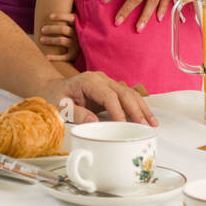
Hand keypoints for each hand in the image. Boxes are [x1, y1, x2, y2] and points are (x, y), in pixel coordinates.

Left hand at [38, 11, 79, 62]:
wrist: (89, 48)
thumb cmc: (77, 32)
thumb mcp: (77, 23)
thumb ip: (68, 17)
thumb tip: (52, 7)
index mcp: (78, 25)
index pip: (70, 18)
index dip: (60, 16)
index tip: (50, 16)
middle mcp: (78, 34)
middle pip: (63, 29)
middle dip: (51, 29)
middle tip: (42, 29)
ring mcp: (77, 45)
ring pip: (62, 41)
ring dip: (50, 40)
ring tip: (41, 40)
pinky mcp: (74, 55)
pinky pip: (64, 57)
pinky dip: (55, 58)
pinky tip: (46, 57)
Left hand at [42, 72, 157, 126]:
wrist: (53, 88)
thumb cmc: (55, 97)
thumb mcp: (60, 106)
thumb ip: (76, 113)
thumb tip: (95, 122)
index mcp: (88, 81)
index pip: (108, 96)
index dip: (118, 111)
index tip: (124, 126)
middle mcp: (101, 79)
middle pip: (124, 92)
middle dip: (136, 110)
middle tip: (145, 126)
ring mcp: (108, 82)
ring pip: (130, 93)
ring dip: (142, 108)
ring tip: (152, 123)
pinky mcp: (111, 89)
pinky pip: (128, 96)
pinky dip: (138, 106)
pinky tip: (147, 118)